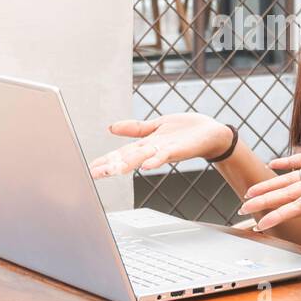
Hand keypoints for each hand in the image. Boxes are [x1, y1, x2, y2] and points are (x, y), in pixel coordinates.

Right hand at [88, 113, 232, 178]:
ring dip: (128, 165)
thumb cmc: (186, 131)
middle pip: (128, 159)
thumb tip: (111, 128)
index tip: (88, 169)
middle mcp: (153, 151)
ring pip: (143, 159)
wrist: (212, 134)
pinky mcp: (178, 149)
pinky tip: (145, 166)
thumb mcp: (155, 126)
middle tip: (93, 174)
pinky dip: (154, 161)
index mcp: (145, 145)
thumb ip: (134, 129)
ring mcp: (165, 151)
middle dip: (111, 166)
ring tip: (113, 170)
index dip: (105, 161)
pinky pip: (164, 156)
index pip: (120, 153)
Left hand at [237, 141, 300, 231]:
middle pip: (286, 194)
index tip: (260, 224)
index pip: (298, 205)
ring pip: (289, 178)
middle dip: (264, 201)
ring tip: (250, 191)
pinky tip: (273, 163)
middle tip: (241, 209)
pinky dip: (287, 161)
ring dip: (270, 185)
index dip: (278, 214)